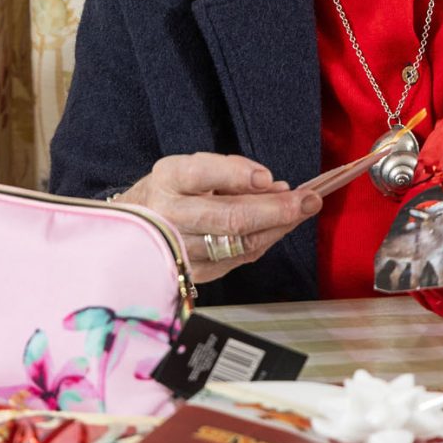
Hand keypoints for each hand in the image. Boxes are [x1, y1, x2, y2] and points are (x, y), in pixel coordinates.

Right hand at [116, 153, 321, 282]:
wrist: (134, 229)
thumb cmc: (169, 193)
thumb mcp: (187, 168)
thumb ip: (228, 171)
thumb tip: (272, 185)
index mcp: (166, 181)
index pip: (201, 174)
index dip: (236, 175)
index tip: (267, 178)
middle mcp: (170, 217)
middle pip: (229, 218)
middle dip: (276, 209)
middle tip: (309, 200)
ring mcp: (182, 250)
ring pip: (241, 243)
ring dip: (278, 227)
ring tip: (301, 210)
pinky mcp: (193, 273)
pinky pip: (239, 258)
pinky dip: (264, 241)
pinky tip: (277, 228)